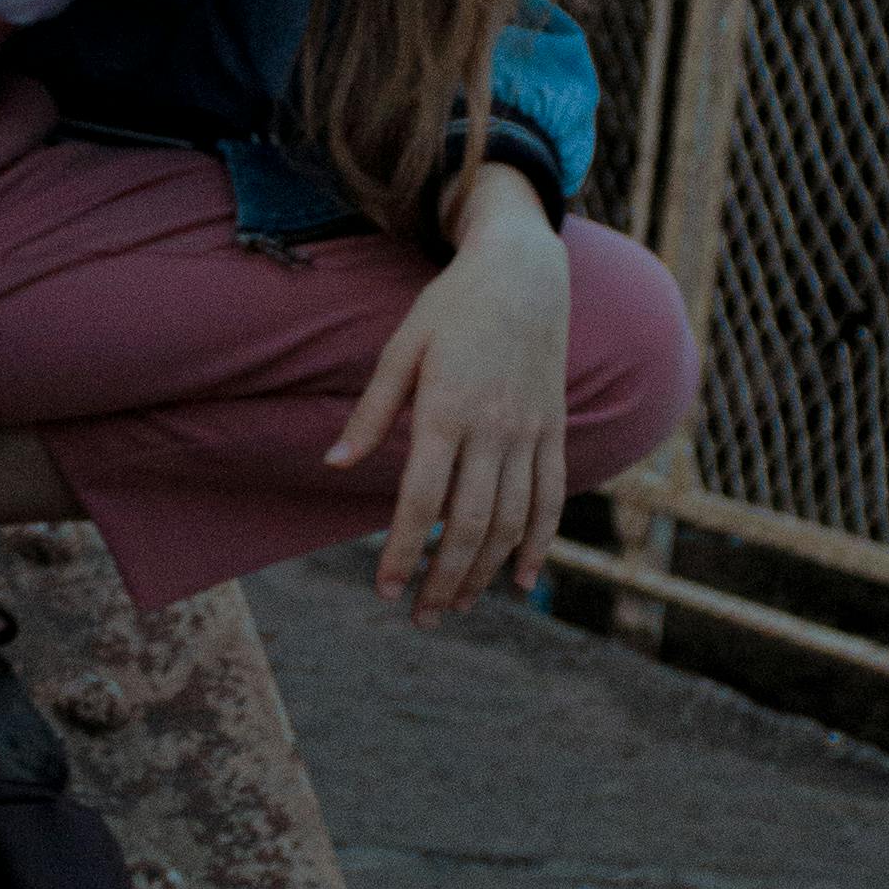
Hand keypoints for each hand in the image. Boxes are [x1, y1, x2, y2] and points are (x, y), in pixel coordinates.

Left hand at [326, 165, 572, 622]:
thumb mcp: (402, 348)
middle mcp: (494, 428)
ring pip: (512, 521)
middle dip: (443, 579)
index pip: (420, 500)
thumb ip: (372, 411)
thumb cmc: (451, 309)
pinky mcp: (554, 431)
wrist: (524, 272)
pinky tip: (521, 581)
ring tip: (455, 606)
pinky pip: (552, 498)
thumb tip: (334, 464)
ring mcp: (531, 432)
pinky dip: (539, 544)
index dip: (401, 551)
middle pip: (470, 525)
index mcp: (447, 409)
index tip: (384, 589)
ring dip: (484, 573)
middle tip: (419, 616)